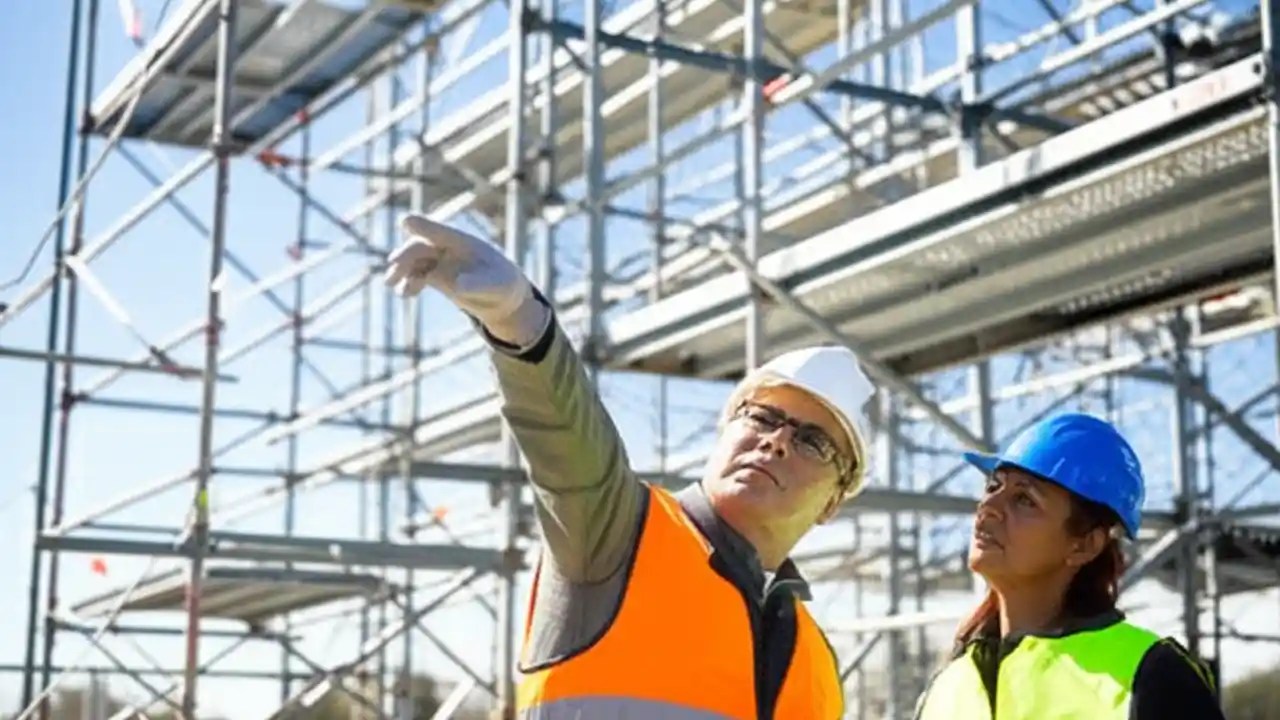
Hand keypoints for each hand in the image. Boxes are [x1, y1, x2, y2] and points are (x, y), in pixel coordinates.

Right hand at [384, 214, 546, 345]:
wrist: (503, 299)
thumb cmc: (504, 286)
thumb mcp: (497, 286)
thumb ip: (479, 283)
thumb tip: (458, 284)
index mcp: (466, 244)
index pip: (442, 232)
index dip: (424, 226)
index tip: (405, 221)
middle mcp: (450, 249)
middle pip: (422, 246)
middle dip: (406, 255)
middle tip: (393, 267)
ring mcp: (441, 261)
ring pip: (415, 260)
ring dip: (402, 270)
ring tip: (392, 285)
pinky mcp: (436, 275)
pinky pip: (416, 275)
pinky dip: (408, 282)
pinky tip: (406, 293)